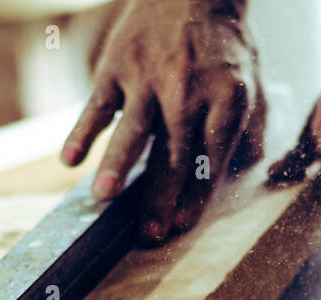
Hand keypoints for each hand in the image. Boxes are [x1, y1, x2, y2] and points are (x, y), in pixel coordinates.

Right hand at [62, 0, 265, 243]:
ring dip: (116, 164)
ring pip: (132, 129)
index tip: (182, 225)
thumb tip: (246, 175)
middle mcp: (187, 91)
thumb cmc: (223, 45)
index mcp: (225, 99)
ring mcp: (148, 78)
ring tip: (103, 197)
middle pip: (172, 153)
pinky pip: (97, 105)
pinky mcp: (116, 66)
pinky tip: (69, 161)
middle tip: (148, 233)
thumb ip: (248, 130)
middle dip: (160, 197)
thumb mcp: (251, 83)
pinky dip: (81, 132)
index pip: (210, 157)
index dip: (196, 194)